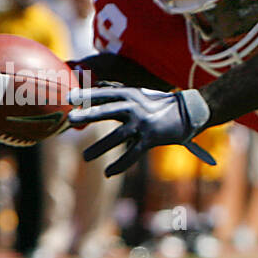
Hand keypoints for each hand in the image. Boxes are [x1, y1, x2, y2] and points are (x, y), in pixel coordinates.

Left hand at [67, 86, 215, 176]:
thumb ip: (117, 91)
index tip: (70, 96)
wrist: (188, 113)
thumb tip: (96, 85)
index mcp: (130, 94)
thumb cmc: (159, 103)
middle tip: (71, 118)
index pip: (104, 93)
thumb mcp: (138, 94)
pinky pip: (132, 154)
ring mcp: (143, 123)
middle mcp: (135, 107)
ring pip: (117, 137)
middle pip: (107, 110)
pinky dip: (120, 165)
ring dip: (100, 148)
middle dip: (88, 115)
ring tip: (86, 157)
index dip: (87, 94)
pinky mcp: (151, 138)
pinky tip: (108, 172)